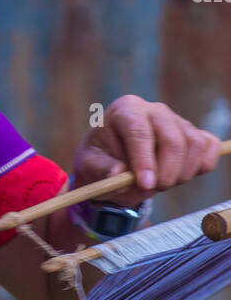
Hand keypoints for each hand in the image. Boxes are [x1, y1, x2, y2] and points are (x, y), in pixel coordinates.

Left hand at [71, 96, 222, 208]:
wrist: (114, 162)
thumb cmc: (101, 160)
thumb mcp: (90, 166)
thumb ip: (102, 170)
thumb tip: (118, 174)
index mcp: (126, 110)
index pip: (139, 131)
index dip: (144, 160)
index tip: (145, 184)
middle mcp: (155, 110)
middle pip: (172, 139)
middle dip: (166, 172)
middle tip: (151, 190)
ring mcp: (178, 120)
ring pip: (194, 145)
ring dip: (181, 173)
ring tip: (160, 183)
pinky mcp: (195, 133)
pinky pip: (209, 148)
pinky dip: (200, 167)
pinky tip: (179, 176)